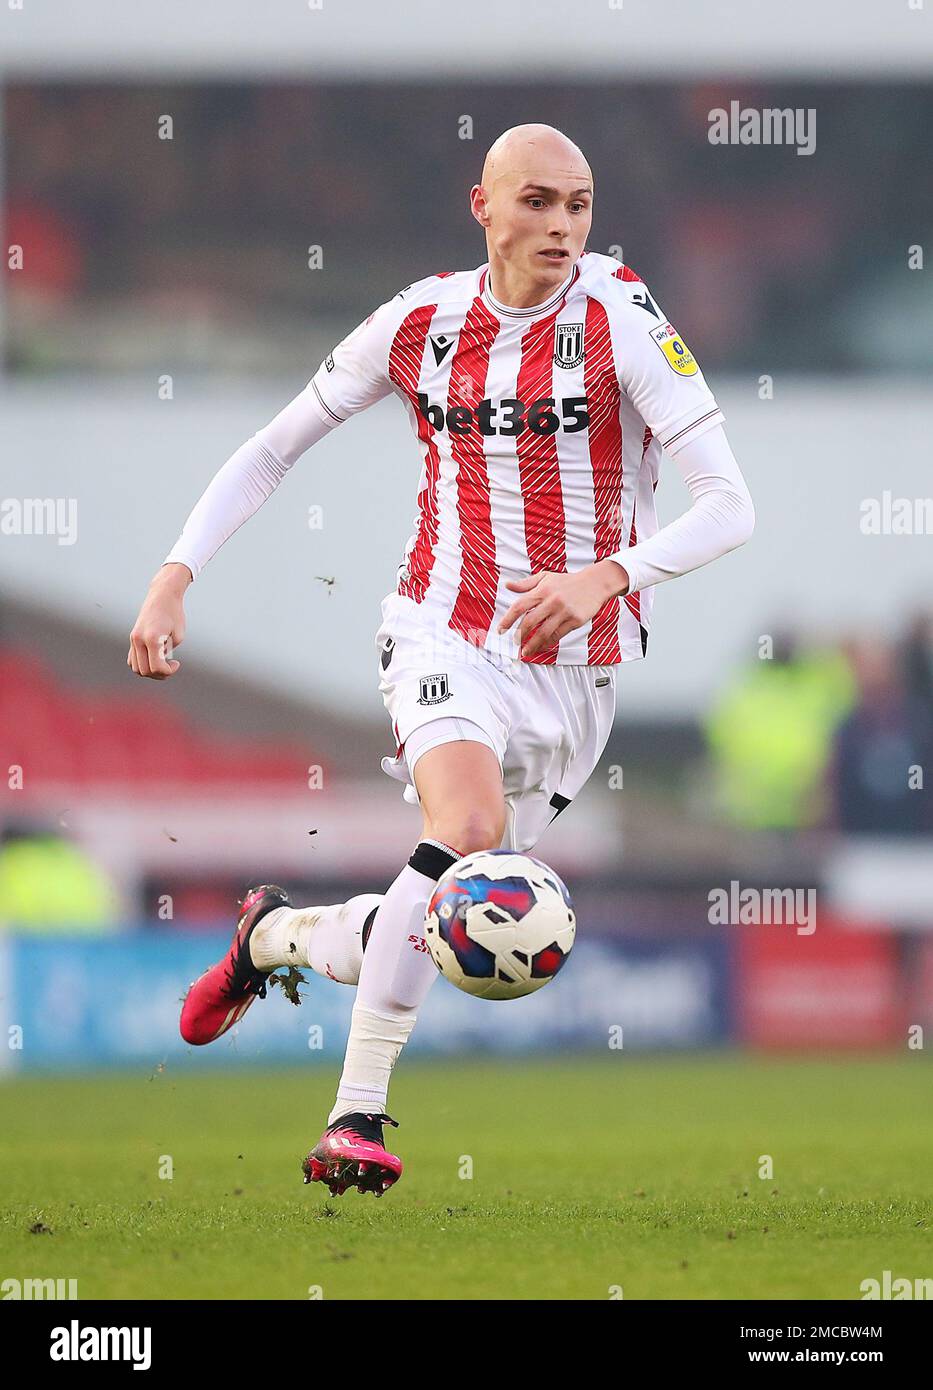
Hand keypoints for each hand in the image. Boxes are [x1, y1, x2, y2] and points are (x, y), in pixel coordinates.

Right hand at [127, 563, 190, 678]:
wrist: (162, 596)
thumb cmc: (174, 614)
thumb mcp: (178, 636)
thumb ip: (167, 653)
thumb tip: (158, 664)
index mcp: (152, 638)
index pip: (157, 668)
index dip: (168, 672)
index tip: (176, 663)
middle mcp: (138, 639)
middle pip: (145, 671)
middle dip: (160, 674)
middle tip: (171, 666)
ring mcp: (133, 639)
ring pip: (136, 668)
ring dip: (150, 671)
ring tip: (162, 664)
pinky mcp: (132, 637)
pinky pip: (132, 659)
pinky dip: (141, 664)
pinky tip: (153, 659)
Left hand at [497, 560, 629, 658]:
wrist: (595, 583)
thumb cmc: (568, 581)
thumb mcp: (545, 577)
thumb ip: (525, 584)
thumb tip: (507, 586)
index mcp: (542, 590)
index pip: (520, 606)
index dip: (508, 619)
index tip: (501, 630)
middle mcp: (552, 601)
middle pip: (530, 622)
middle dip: (519, 635)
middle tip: (515, 643)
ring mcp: (564, 611)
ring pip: (543, 632)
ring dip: (532, 644)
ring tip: (526, 652)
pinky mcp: (575, 620)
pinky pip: (558, 635)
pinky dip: (548, 643)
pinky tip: (542, 647)